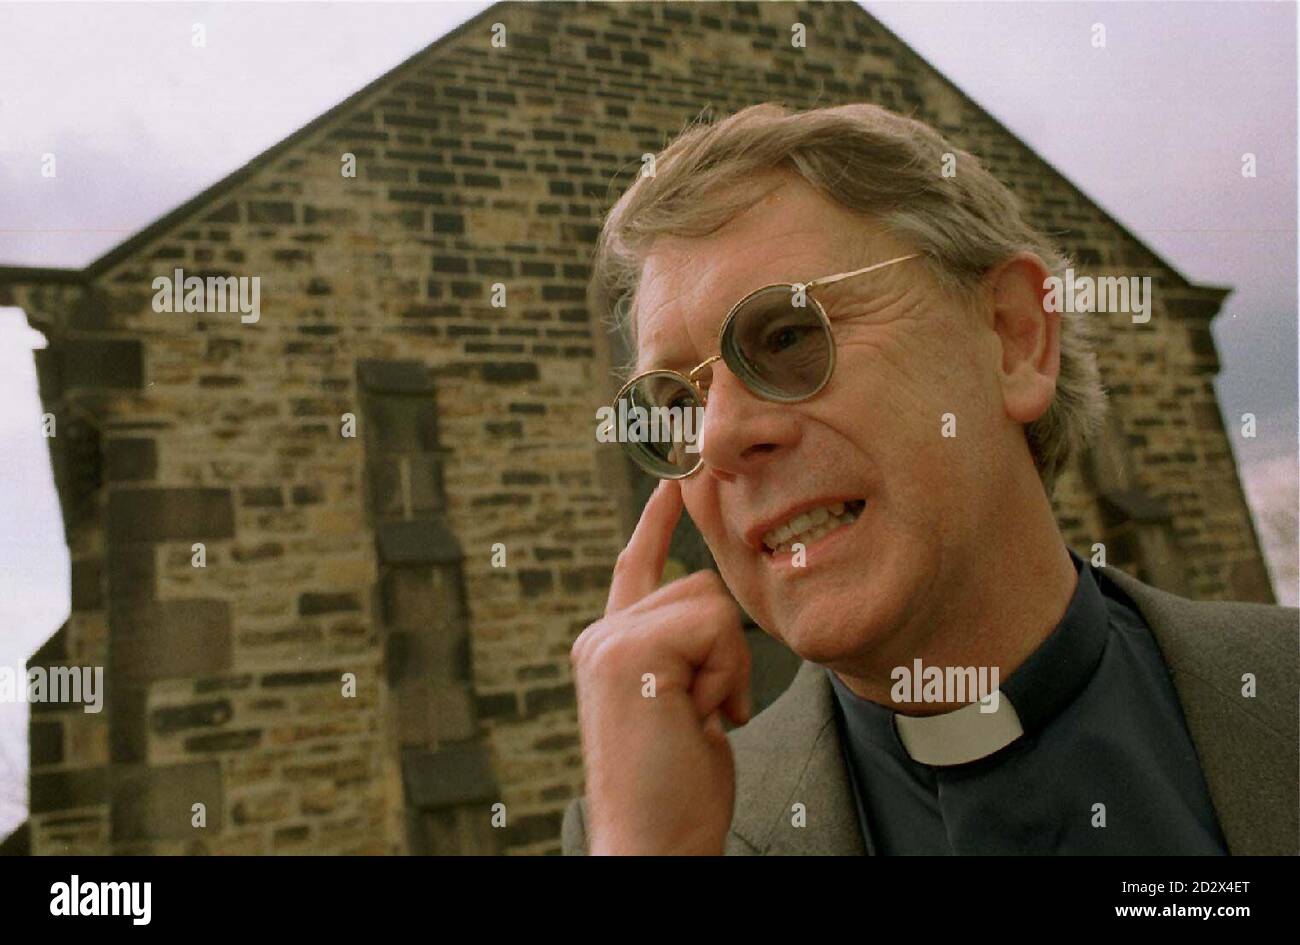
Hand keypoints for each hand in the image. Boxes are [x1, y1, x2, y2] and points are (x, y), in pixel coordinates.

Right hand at [570, 479, 751, 854]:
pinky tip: (700, 716)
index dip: (656, 524)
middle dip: (726, 652)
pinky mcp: (628, 651)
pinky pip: (714, 625)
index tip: (675, 481)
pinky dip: (725, 675)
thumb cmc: (676, 790)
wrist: (653, 842)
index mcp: (612, 648)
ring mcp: (610, 641)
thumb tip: (712, 623)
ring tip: (700, 718)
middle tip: (706, 712)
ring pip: (712, 604)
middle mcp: (602, 637)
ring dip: (727, 668)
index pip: (636, 569)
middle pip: (701, 588)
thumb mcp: (683, 709)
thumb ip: (683, 657)